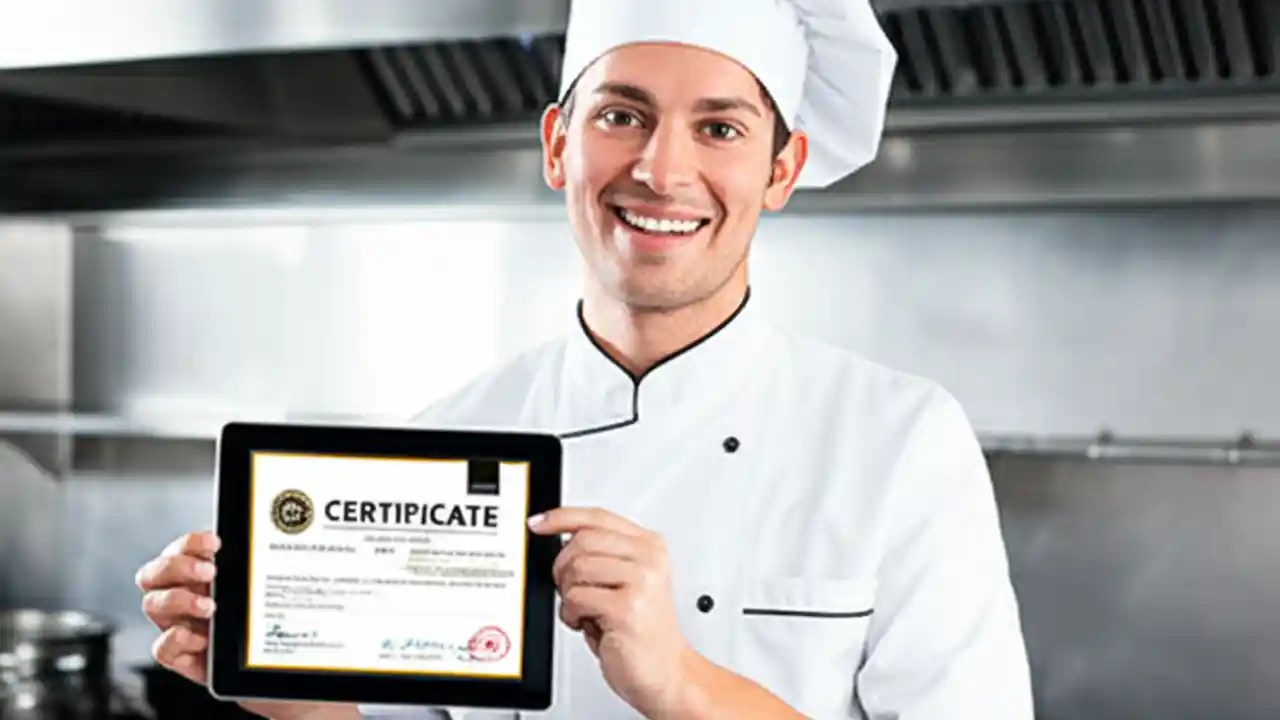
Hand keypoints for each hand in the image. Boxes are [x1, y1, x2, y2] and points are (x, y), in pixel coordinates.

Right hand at [135, 531, 358, 719]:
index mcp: (203, 577)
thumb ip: (263, 571)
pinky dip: (176, 640)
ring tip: (210, 607)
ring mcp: (181, 627)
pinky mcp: (184, 658)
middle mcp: (186, 598)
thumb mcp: (269, 593)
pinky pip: (161, 648)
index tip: (216, 544)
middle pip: (154, 574)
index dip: (190, 543)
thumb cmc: (272, 626)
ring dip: (178, 600)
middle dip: (177, 566)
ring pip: (152, 604)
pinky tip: (202, 639)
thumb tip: (284, 544)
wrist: (277, 670)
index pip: (181, 550)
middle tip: (209, 572)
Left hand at [529, 508, 699, 717]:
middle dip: (563, 567)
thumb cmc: (643, 632)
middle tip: (571, 590)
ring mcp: (641, 581)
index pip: (598, 517)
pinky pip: (576, 598)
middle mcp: (649, 559)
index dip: (562, 517)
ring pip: (576, 568)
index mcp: (650, 546)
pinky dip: (571, 614)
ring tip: (586, 611)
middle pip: (582, 540)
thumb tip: (561, 537)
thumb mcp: (627, 584)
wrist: (666, 673)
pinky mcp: (627, 607)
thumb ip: (603, 556)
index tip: (538, 523)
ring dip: (569, 595)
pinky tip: (587, 623)